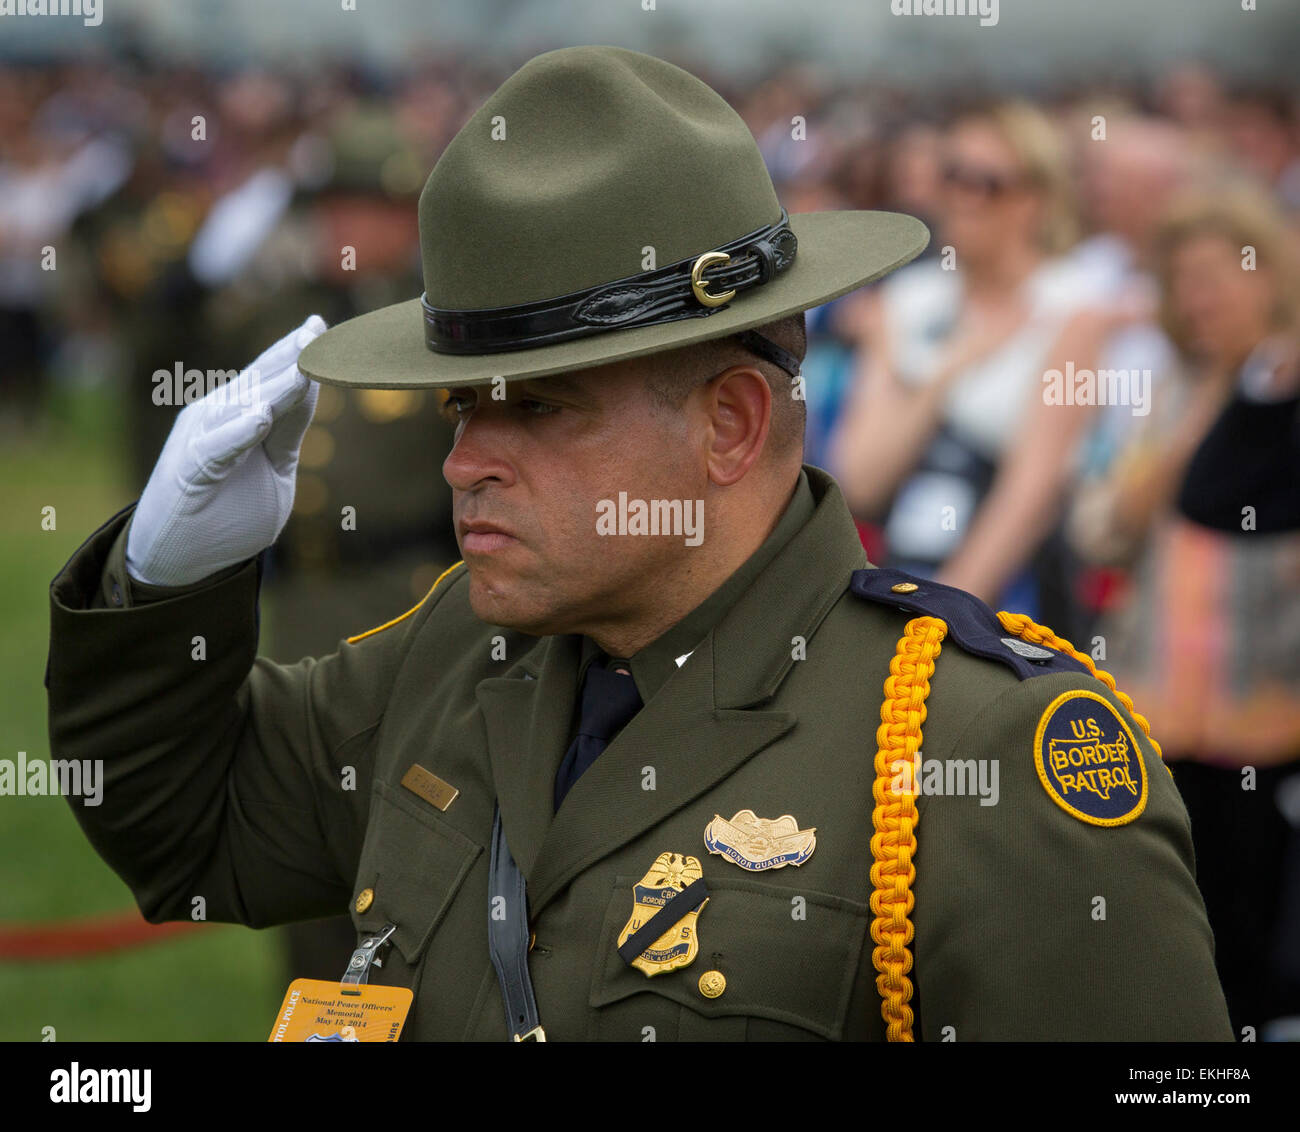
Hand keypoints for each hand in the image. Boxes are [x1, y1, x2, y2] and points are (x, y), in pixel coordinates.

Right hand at [125, 315, 326, 585]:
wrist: (177, 557)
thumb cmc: (226, 512)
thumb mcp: (274, 470)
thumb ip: (288, 435)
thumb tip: (310, 393)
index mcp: (240, 415)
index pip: (278, 383)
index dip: (302, 357)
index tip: (325, 327)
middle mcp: (219, 417)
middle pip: (261, 383)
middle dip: (291, 357)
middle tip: (319, 329)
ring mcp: (202, 440)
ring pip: (243, 407)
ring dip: (274, 386)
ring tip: (304, 364)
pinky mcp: (190, 471)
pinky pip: (216, 449)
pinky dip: (237, 432)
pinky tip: (259, 417)